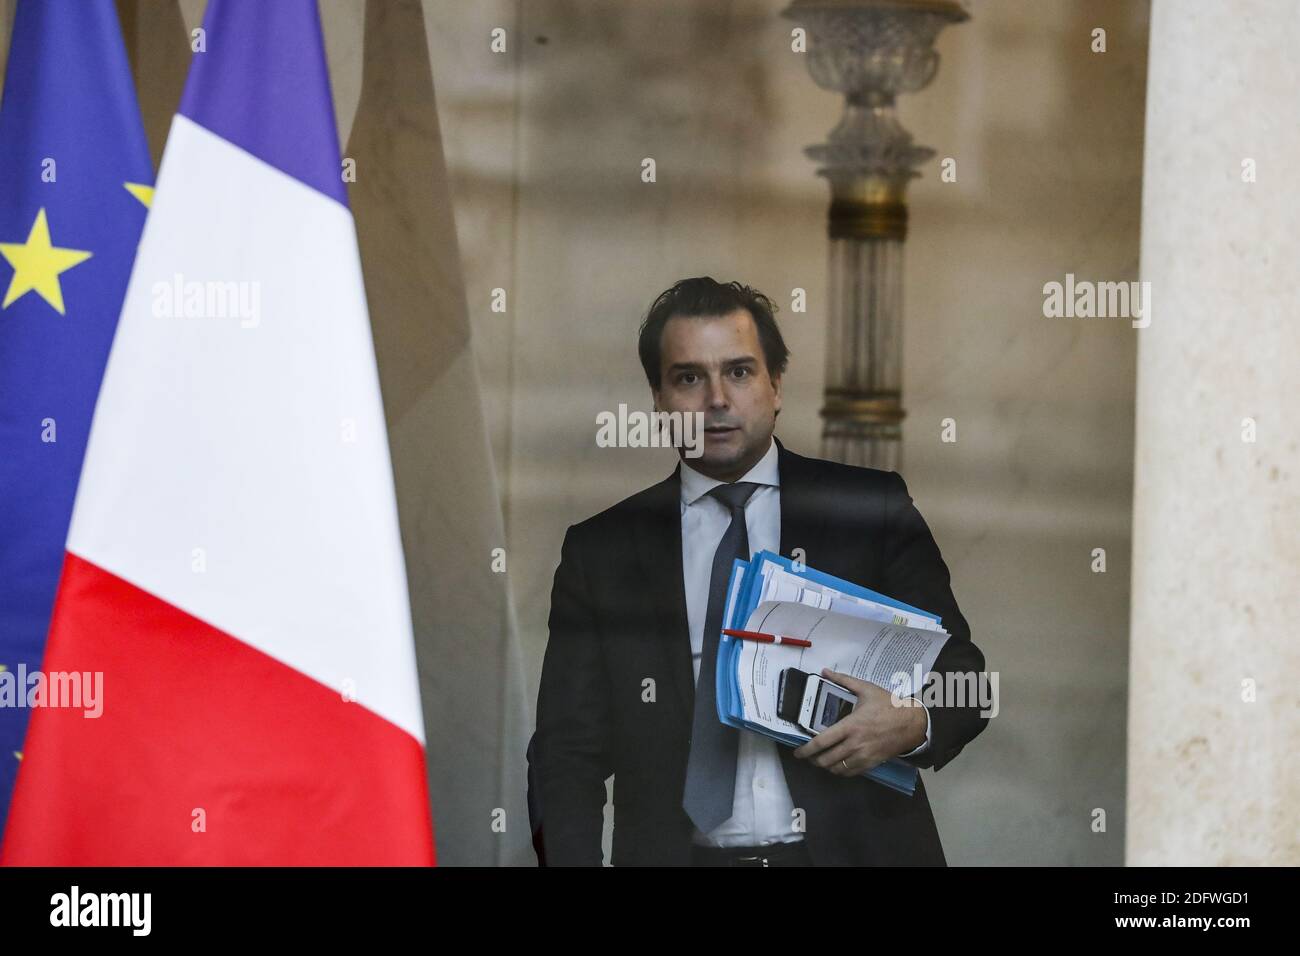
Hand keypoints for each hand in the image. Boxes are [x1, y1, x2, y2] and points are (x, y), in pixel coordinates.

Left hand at [792, 668, 927, 776]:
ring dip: (826, 766)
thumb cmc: (888, 705)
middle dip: (814, 760)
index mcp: (850, 725)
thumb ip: (844, 680)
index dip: (806, 750)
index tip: (798, 752)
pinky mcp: (872, 763)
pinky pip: (851, 773)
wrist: (912, 723)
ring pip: (838, 769)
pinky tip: (838, 765)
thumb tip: (825, 671)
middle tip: (809, 756)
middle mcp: (855, 743)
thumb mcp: (866, 689)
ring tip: (821, 760)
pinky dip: (841, 771)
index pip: (822, 742)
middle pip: (827, 759)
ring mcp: (864, 756)